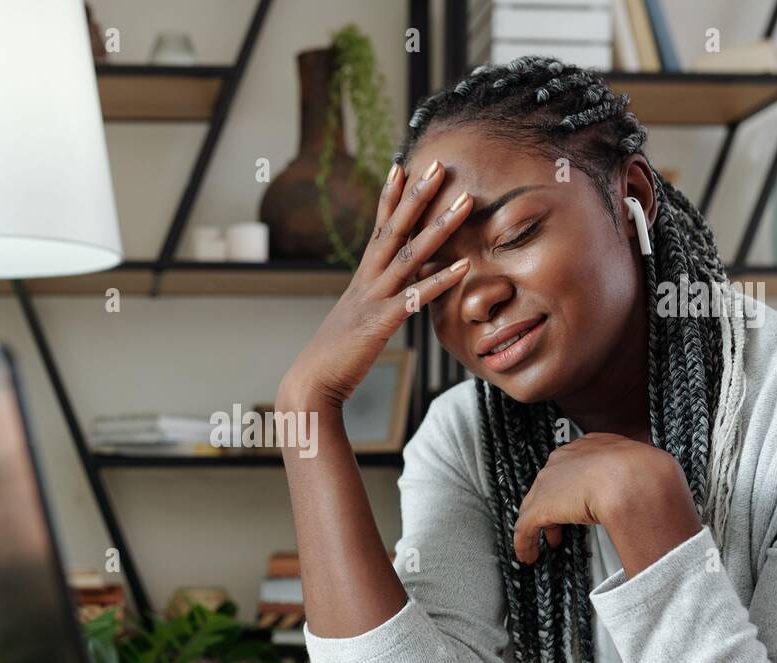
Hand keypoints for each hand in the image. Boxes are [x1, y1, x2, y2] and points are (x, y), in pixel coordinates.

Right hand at [277, 158, 472, 409]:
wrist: (312, 382)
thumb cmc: (336, 356)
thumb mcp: (360, 321)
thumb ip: (380, 303)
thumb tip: (403, 293)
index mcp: (361, 279)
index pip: (377, 228)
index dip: (390, 197)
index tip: (403, 167)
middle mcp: (366, 281)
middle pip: (394, 229)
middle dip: (417, 195)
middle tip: (439, 164)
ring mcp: (372, 300)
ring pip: (409, 255)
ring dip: (439, 226)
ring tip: (464, 202)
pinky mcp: (380, 323)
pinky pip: (414, 297)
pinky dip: (439, 281)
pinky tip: (463, 266)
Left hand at [512, 432, 702, 575]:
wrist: (634, 480)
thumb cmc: (647, 473)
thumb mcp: (647, 467)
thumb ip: (640, 474)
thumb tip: (657, 485)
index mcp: (591, 445)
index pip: (574, 464)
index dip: (574, 484)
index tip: (579, 498)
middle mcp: (565, 458)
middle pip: (551, 482)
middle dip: (555, 503)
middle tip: (561, 523)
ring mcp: (549, 482)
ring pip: (535, 505)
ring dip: (539, 525)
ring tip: (550, 542)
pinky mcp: (541, 507)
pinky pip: (526, 527)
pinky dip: (525, 542)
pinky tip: (528, 555)